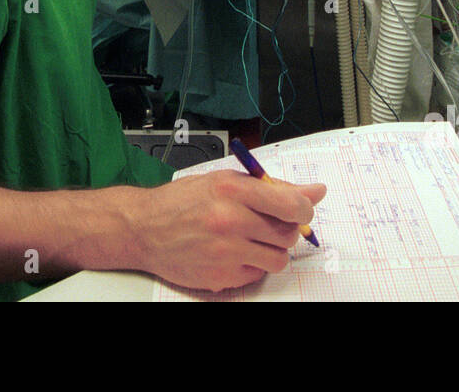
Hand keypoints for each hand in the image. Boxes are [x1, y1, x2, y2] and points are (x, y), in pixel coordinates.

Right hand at [131, 170, 326, 291]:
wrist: (144, 229)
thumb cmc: (183, 202)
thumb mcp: (225, 181)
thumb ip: (271, 187)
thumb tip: (315, 192)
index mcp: (232, 190)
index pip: (291, 204)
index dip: (304, 209)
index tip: (301, 210)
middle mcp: (230, 220)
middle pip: (288, 234)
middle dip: (285, 230)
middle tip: (268, 224)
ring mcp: (226, 252)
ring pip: (278, 259)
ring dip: (272, 251)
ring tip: (252, 240)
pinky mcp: (221, 277)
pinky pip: (258, 275)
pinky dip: (252, 266)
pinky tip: (234, 254)